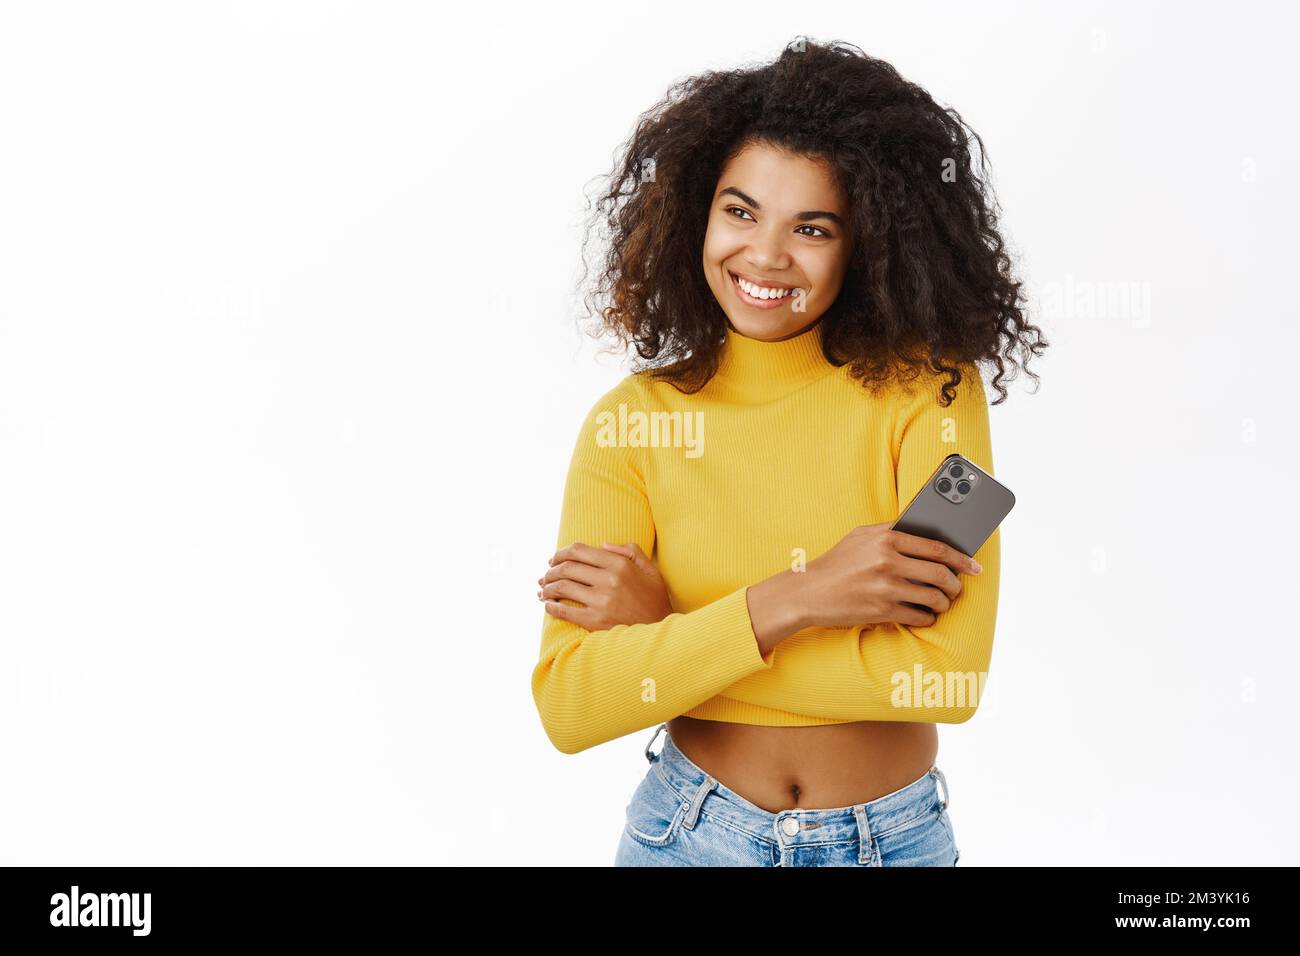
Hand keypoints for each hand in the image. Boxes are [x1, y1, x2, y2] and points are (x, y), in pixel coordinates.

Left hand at [538, 541, 673, 630]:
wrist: (660, 631)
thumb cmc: (654, 600)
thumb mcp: (650, 570)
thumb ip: (630, 551)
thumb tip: (603, 544)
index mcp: (620, 564)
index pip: (579, 551)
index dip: (561, 553)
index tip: (553, 559)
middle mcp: (609, 579)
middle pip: (567, 567)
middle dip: (550, 570)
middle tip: (545, 575)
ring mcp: (601, 601)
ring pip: (562, 587)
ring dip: (547, 587)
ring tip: (543, 590)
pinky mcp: (595, 621)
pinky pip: (564, 610)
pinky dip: (551, 606)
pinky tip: (548, 605)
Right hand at [796, 521, 982, 628]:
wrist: (808, 592)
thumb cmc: (836, 563)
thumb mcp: (861, 536)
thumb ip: (892, 531)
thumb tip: (928, 533)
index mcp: (886, 537)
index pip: (937, 547)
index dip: (962, 558)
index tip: (974, 566)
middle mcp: (887, 560)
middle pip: (940, 573)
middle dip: (956, 584)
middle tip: (958, 588)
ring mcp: (884, 587)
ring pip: (933, 597)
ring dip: (944, 603)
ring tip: (941, 603)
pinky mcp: (881, 611)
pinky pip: (919, 616)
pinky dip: (927, 618)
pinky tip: (924, 615)